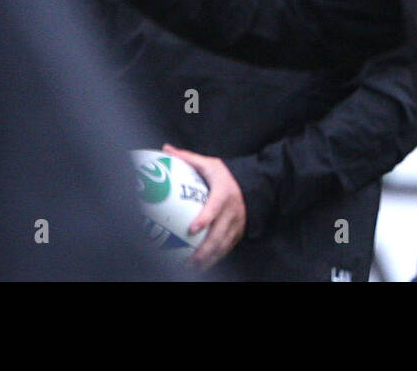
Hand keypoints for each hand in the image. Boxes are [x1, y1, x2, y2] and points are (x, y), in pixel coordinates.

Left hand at [163, 143, 246, 270]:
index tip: (192, 228)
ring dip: (208, 258)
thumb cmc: (224, 176)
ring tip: (192, 268)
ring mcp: (236, 224)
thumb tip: (165, 148)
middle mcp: (233, 210)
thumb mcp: (209, 164)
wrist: (251, 185)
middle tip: (189, 260)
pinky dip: (214, 259)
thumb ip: (187, 158)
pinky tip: (200, 267)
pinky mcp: (238, 233)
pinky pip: (226, 249)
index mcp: (224, 193)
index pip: (216, 207)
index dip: (206, 218)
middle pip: (220, 233)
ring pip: (223, 245)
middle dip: (205, 249)